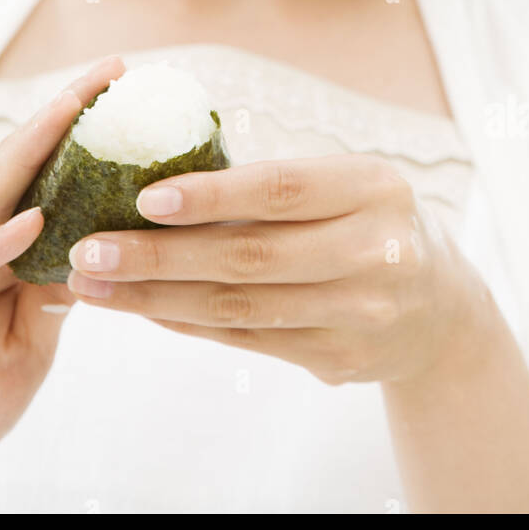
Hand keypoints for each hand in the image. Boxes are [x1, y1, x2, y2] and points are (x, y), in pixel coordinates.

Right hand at [0, 55, 125, 511]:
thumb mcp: (25, 347)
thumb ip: (53, 297)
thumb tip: (103, 248)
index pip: (33, 179)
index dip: (73, 133)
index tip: (122, 88)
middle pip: (7, 172)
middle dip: (57, 119)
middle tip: (106, 74)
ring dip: (26, 160)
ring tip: (74, 115)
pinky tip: (29, 225)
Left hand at [67, 154, 488, 387]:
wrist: (439, 308)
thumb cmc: (368, 222)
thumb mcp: (347, 184)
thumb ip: (277, 185)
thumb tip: (162, 170)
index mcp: (374, 188)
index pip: (282, 190)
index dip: (212, 195)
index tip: (144, 197)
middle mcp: (375, 252)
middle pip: (250, 257)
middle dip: (158, 257)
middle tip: (89, 250)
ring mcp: (360, 314)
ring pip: (238, 307)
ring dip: (155, 298)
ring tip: (95, 284)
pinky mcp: (340, 359)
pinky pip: (245, 340)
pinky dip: (186, 323)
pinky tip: (141, 308)